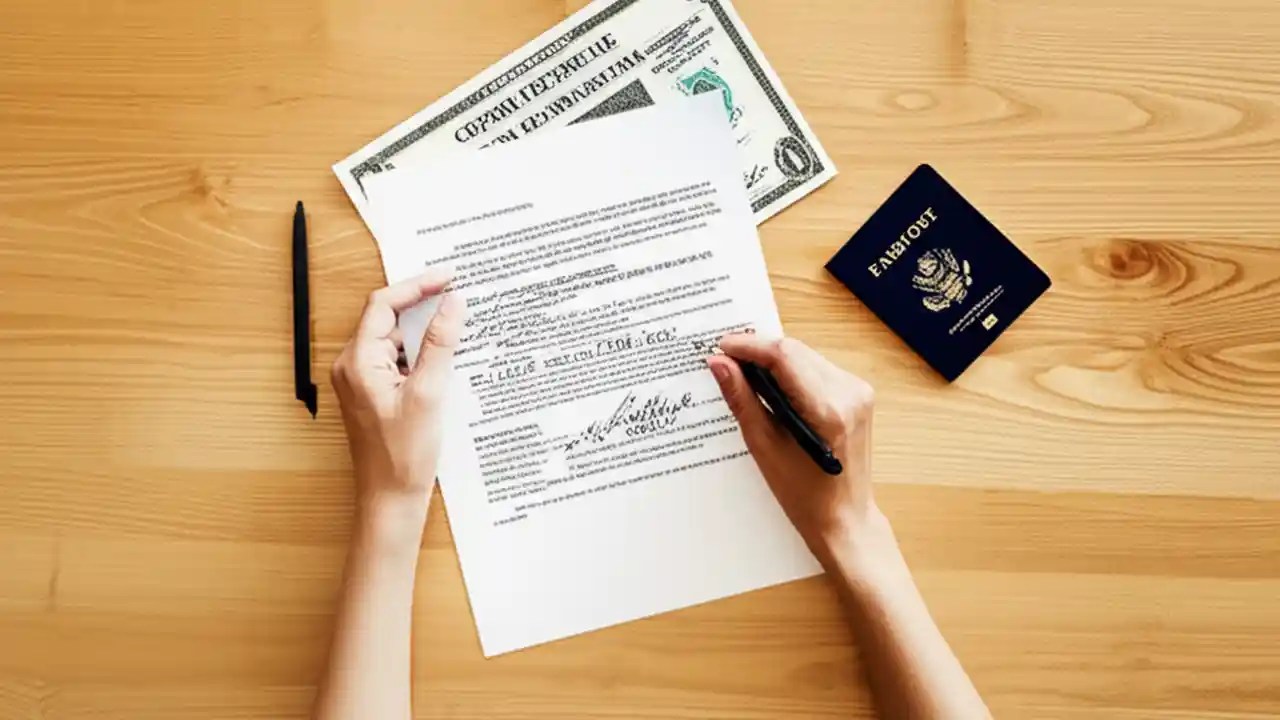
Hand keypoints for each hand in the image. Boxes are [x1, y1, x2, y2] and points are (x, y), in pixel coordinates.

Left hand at [331, 269, 462, 519]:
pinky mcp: (376, 394)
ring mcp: (363, 381)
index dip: (417, 286)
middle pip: (388, 319)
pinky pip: (399, 361)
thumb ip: (441, 345)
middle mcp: (354, 366)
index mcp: (358, 362)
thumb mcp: (428, 394)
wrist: (390, 500)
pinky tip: (449, 359)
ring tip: (460, 326)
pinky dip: (423, 355)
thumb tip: (454, 304)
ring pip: (396, 341)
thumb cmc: (402, 457)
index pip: (384, 305)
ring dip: (426, 333)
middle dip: (424, 305)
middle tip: (459, 294)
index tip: (448, 276)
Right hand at [706, 334, 891, 576]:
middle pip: (796, 351)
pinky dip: (792, 370)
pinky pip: (818, 369)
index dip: (749, 345)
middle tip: (724, 357)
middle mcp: (850, 392)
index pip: (784, 356)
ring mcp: (858, 391)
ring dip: (774, 358)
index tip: (720, 346)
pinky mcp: (858, 394)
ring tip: (742, 370)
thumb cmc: (805, 494)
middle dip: (759, 349)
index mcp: (828, 409)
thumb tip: (719, 364)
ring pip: (806, 356)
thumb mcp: (764, 446)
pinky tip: (770, 383)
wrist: (845, 518)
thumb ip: (742, 399)